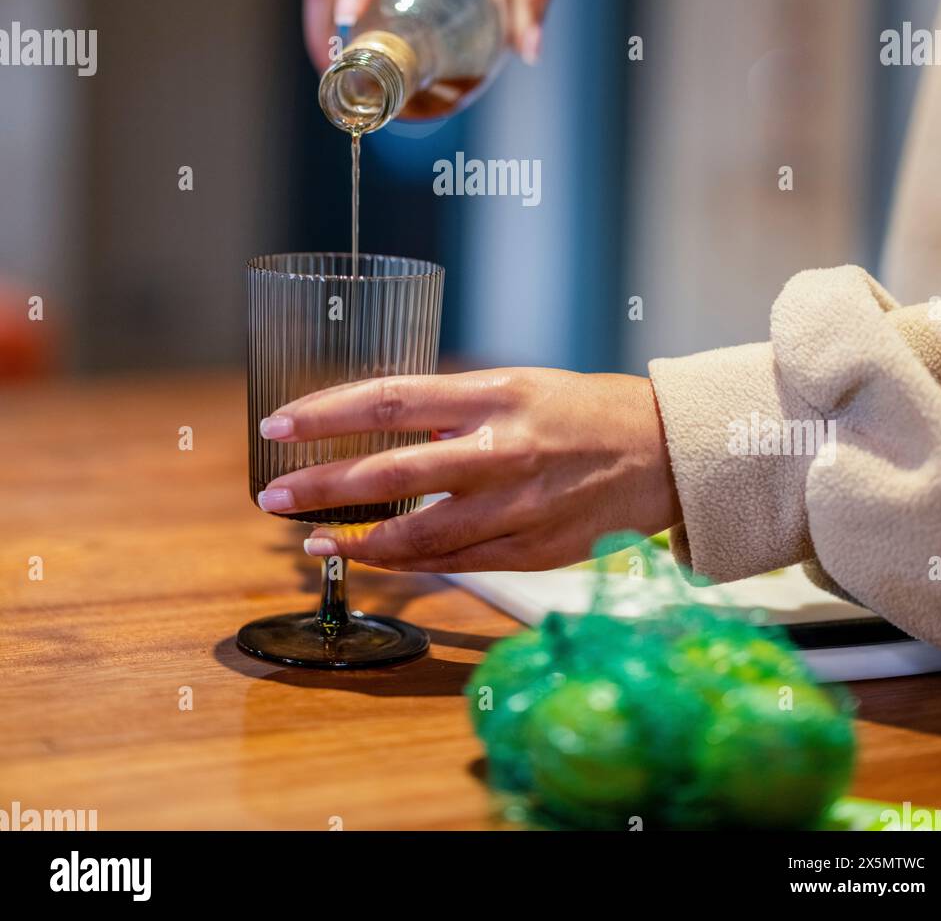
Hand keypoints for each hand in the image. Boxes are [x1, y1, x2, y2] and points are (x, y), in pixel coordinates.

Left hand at [256, 368, 678, 572]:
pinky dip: (407, 562)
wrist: (661, 452)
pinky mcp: (532, 550)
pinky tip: (374, 557)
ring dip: (356, 540)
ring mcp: (517, 506)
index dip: (325, 413)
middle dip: (322, 486)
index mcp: (494, 395)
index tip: (278, 425)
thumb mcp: (515, 385)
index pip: (390, 399)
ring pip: (418, 534)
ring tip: (313, 539)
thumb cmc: (582, 411)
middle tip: (272, 496)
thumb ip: (452, 408)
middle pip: (392, 472)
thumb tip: (385, 427)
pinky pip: (455, 562)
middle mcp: (501, 449)